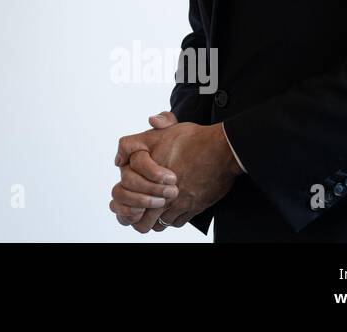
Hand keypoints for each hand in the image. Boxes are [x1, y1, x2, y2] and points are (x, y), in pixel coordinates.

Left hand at [114, 112, 241, 231]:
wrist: (222, 150)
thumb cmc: (195, 139)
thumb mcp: (167, 130)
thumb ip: (154, 127)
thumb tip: (150, 122)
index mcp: (146, 171)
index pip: (124, 192)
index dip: (125, 195)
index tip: (129, 193)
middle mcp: (159, 190)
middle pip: (138, 215)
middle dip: (136, 214)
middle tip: (139, 209)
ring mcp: (176, 202)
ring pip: (157, 224)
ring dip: (154, 219)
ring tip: (155, 211)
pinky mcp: (192, 208)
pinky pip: (175, 223)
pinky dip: (171, 220)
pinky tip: (173, 210)